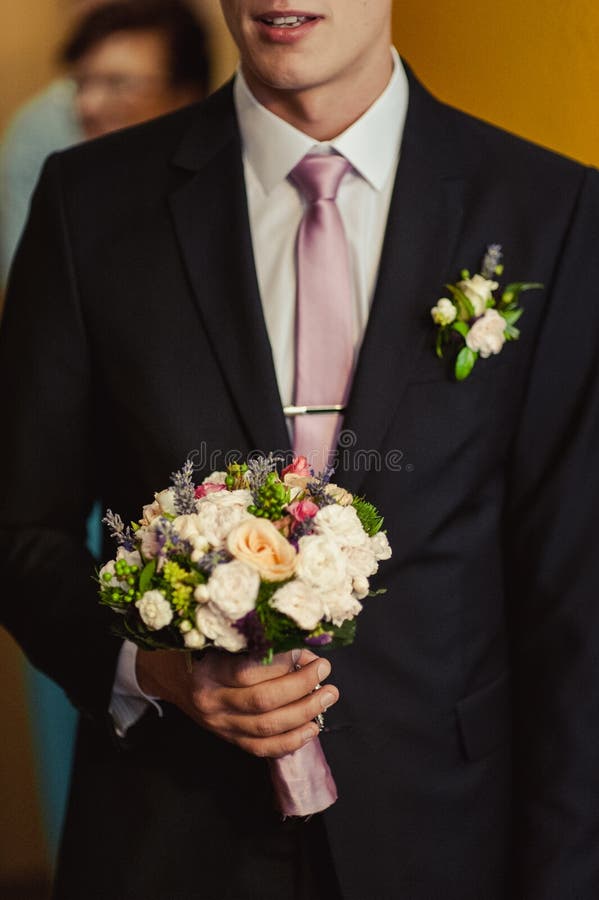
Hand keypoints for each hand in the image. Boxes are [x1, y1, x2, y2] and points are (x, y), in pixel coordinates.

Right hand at [136, 647, 338, 757]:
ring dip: (303, 713)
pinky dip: (290, 741)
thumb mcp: (220, 637)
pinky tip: (312, 728)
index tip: (308, 651)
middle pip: (263, 701)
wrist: (167, 674)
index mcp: (208, 671)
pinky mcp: (227, 738)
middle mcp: (212, 701)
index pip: (250, 671)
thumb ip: (257, 644)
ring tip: (327, 696)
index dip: (285, 663)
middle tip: (324, 671)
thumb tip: (303, 651)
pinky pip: (260, 749)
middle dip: (301, 687)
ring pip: (266, 727)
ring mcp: (219, 724)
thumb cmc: (199, 648)